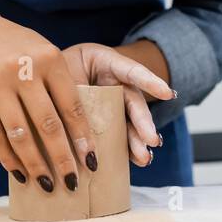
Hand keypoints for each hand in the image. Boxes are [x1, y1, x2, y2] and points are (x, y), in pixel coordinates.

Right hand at [0, 14, 97, 192]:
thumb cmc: (21, 48)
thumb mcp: (46, 55)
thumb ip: (61, 86)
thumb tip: (79, 136)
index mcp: (49, 59)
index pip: (71, 105)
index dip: (83, 137)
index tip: (92, 162)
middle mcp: (24, 70)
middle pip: (47, 125)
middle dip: (61, 158)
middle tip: (71, 182)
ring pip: (19, 134)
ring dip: (34, 164)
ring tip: (47, 184)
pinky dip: (8, 158)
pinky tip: (20, 172)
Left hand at [61, 41, 174, 167]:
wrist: (53, 74)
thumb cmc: (60, 67)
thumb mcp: (61, 71)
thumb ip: (69, 91)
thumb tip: (67, 123)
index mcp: (104, 61)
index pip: (130, 70)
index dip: (149, 81)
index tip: (167, 94)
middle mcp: (115, 81)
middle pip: (132, 101)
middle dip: (143, 122)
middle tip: (151, 140)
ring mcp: (114, 100)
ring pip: (129, 120)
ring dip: (137, 140)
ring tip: (144, 158)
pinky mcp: (110, 118)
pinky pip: (120, 132)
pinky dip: (127, 147)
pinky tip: (135, 160)